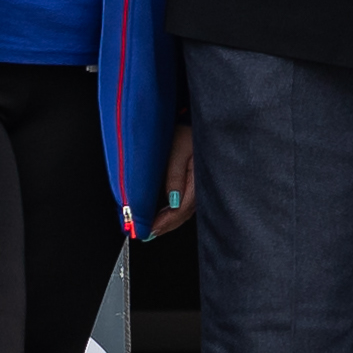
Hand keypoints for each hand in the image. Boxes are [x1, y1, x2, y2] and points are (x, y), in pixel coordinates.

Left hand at [152, 125, 198, 239]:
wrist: (200, 119)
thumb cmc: (190, 128)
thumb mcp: (179, 148)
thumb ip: (175, 175)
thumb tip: (171, 201)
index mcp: (200, 178)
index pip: (181, 208)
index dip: (165, 222)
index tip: (150, 230)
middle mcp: (204, 185)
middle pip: (185, 213)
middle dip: (166, 225)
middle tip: (148, 234)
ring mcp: (202, 184)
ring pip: (187, 210)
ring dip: (171, 220)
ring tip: (154, 228)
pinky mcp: (199, 181)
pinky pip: (188, 201)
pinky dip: (176, 210)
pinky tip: (167, 213)